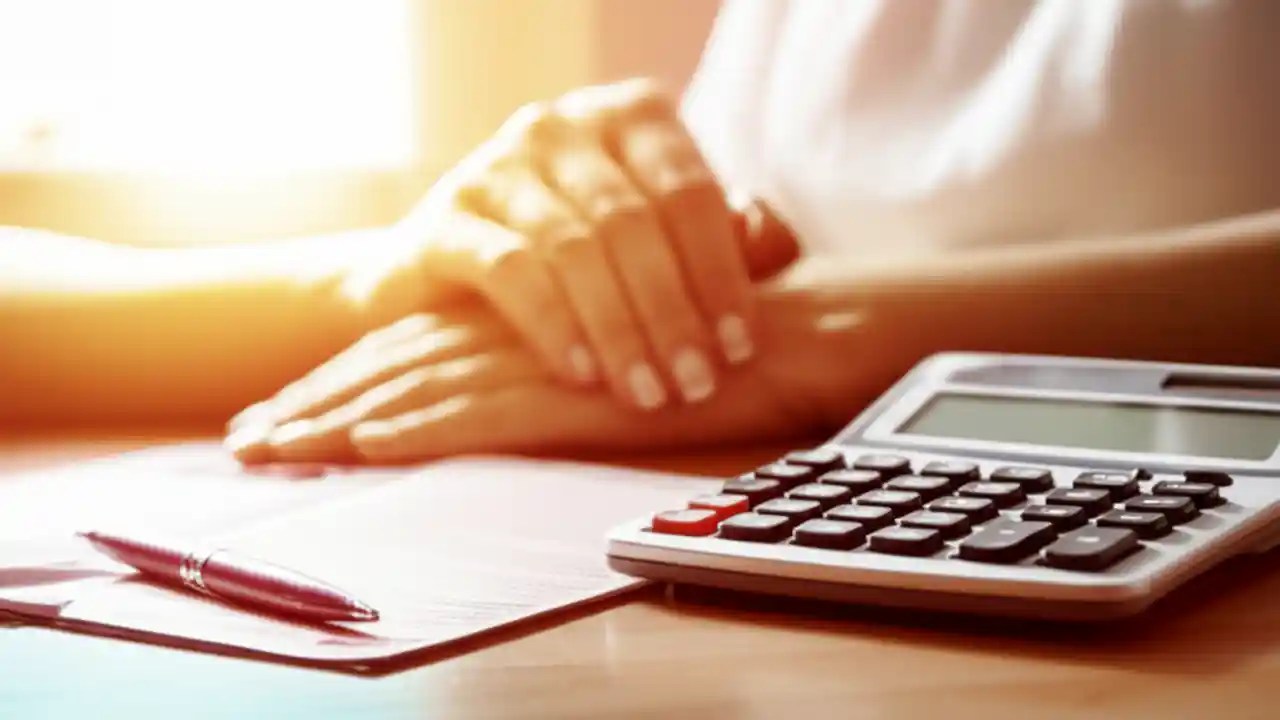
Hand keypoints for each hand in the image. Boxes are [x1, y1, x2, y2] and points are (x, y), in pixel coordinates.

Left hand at [226, 290, 888, 462]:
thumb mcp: (614, 359)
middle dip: (313, 404)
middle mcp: (520, 335)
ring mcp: (547, 360)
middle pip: (394, 366)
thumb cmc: (706, 346)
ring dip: (339, 419)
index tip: (281, 415)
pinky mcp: (579, 393)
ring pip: (420, 387)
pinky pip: (484, 412)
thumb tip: (516, 392)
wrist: (787, 335)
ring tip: (274, 447)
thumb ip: (558, 367)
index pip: (410, 351)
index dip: (339, 382)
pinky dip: (421, 426)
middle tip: (245, 439)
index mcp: (521, 324)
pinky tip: (368, 442)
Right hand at [341, 79, 797, 410]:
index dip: (720, 272)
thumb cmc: (576, 259)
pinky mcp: (444, 220)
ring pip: (575, 249)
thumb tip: (772, 240)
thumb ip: (716, 234)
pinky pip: (510, 272)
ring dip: (620, 330)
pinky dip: (554, 326)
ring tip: (648, 393)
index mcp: (626, 118)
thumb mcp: (652, 238)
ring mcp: (496, 168)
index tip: (741, 347)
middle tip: (696, 383)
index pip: (688, 191)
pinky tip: (584, 374)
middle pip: (634, 222)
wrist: (443, 275)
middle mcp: (560, 127)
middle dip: (672, 312)